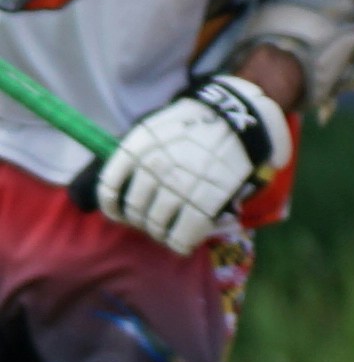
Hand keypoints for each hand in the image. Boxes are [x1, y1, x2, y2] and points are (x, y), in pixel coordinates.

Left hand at [91, 72, 285, 248]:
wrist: (237, 118)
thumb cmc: (194, 125)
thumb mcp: (155, 130)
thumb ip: (135, 157)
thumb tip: (123, 190)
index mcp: (136, 150)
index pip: (109, 190)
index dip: (113, 208)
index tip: (120, 214)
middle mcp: (153, 169)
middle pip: (134, 211)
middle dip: (141, 221)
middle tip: (154, 221)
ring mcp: (179, 187)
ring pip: (156, 226)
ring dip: (161, 232)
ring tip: (170, 230)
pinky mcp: (204, 202)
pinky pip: (182, 236)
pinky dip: (180, 243)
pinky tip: (182, 241)